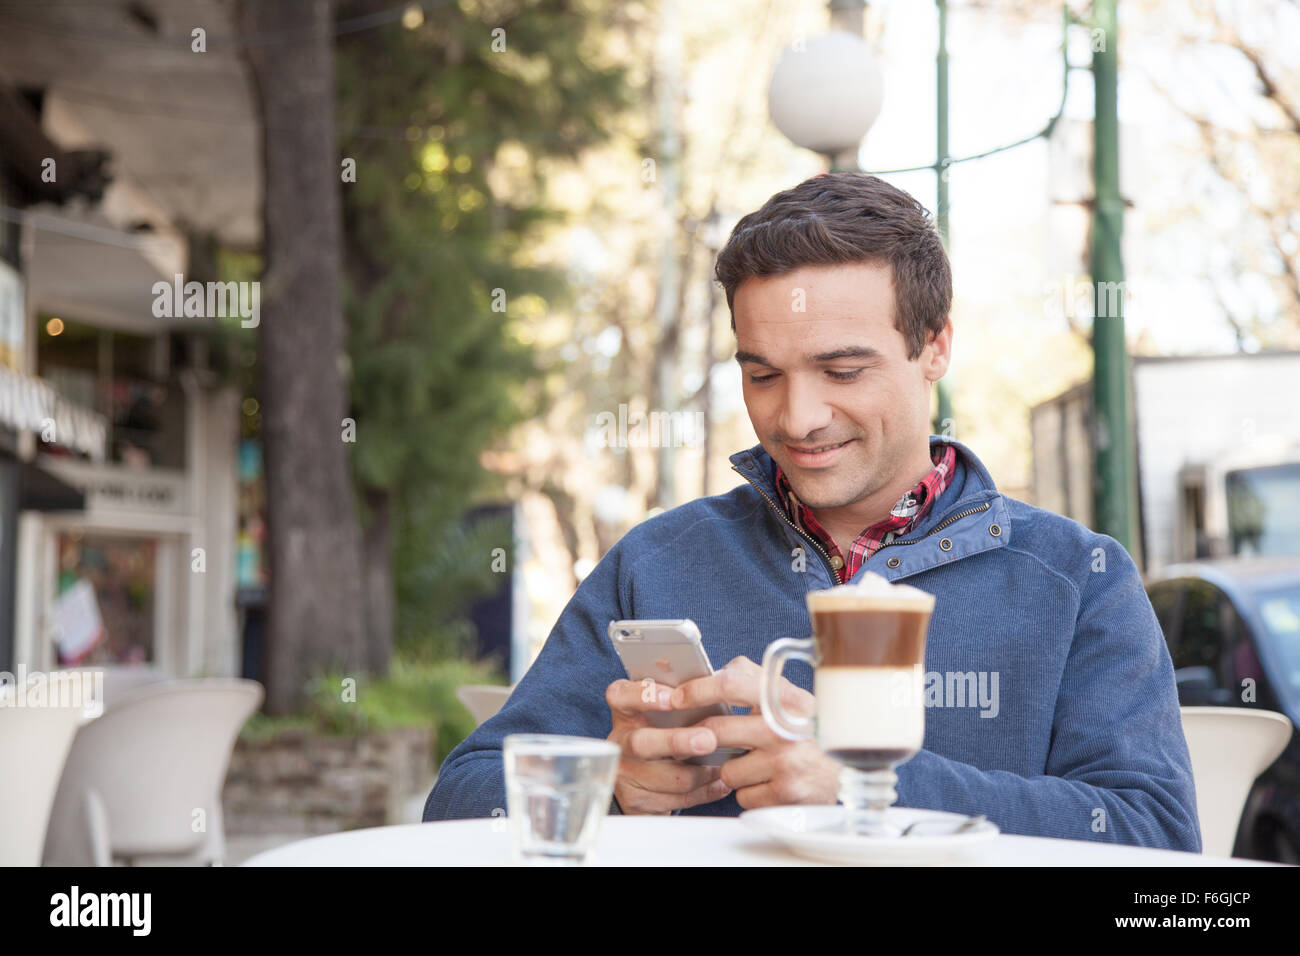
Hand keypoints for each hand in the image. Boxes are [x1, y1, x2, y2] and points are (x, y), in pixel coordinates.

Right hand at [605, 677, 733, 813]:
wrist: (641, 779)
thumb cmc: (662, 734)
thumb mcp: (662, 714)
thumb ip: (680, 700)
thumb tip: (715, 686)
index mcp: (625, 712)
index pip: (622, 696)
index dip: (644, 696)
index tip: (672, 698)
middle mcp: (619, 742)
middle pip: (642, 743)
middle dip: (677, 741)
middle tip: (707, 739)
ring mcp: (625, 774)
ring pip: (668, 777)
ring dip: (702, 773)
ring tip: (724, 765)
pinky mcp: (637, 801)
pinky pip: (678, 799)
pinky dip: (704, 791)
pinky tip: (718, 782)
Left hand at [670, 656, 840, 809]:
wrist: (854, 775)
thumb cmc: (813, 734)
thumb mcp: (794, 700)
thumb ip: (757, 679)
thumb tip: (720, 669)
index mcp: (786, 699)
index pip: (731, 683)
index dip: (697, 689)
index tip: (677, 698)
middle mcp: (784, 729)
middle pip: (716, 730)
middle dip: (705, 738)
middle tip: (710, 740)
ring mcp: (784, 763)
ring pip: (726, 769)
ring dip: (734, 770)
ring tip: (758, 766)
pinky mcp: (783, 794)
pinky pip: (742, 795)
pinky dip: (750, 792)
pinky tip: (769, 784)